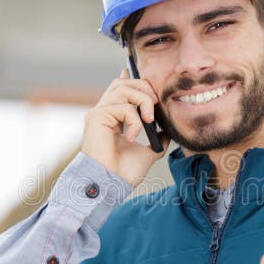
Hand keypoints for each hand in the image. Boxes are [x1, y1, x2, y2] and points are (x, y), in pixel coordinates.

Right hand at [81, 68, 169, 185]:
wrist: (110, 184)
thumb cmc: (123, 172)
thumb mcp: (148, 152)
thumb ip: (156, 138)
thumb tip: (167, 130)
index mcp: (112, 117)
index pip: (121, 88)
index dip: (133, 79)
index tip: (148, 84)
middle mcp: (103, 112)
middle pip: (123, 82)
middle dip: (144, 88)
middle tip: (155, 106)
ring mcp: (98, 113)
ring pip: (124, 88)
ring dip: (143, 101)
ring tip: (148, 121)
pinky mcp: (96, 117)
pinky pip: (123, 106)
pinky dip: (134, 120)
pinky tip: (132, 137)